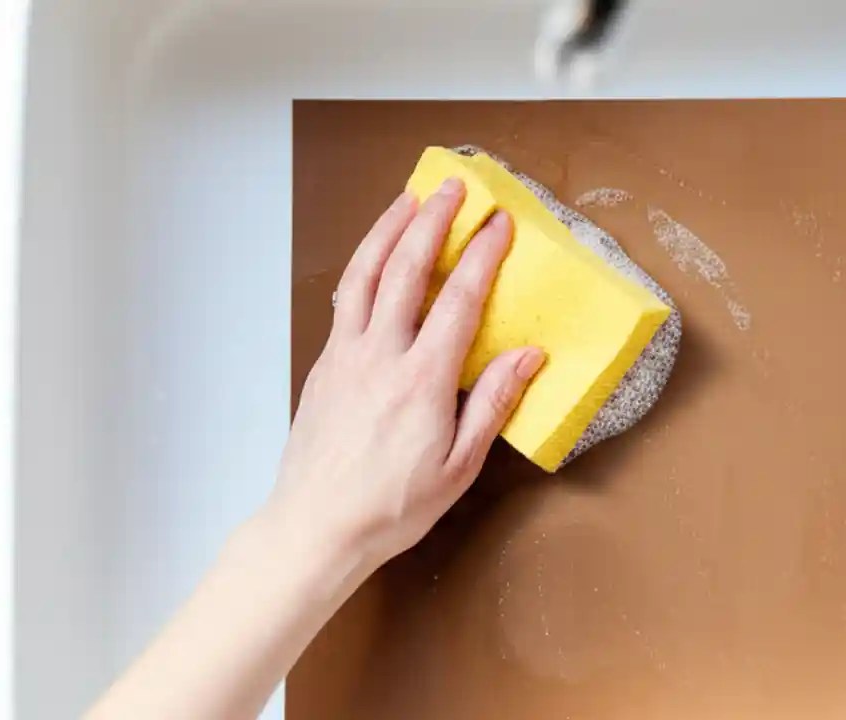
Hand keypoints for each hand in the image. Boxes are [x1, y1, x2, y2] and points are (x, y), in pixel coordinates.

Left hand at [269, 178, 543, 577]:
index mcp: (421, 381)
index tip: (499, 222)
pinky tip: (375, 256)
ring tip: (408, 199)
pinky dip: (362, 266)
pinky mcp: (323, 365)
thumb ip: (492, 404)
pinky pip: (345, 300)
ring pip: (364, 275)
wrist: (316, 527)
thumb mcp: (459, 467)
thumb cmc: (392, 506)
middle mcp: (379, 356)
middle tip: (453, 187)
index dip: (482, 255)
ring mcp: (344, 356)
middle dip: (433, 221)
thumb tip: (529, 356)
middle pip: (406, 270)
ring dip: (388, 230)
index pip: (459, 300)